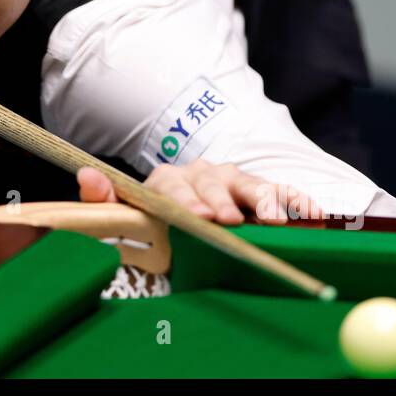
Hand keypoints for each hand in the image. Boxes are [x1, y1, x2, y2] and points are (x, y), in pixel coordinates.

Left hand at [77, 160, 326, 224]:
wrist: (184, 212)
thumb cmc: (156, 222)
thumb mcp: (126, 215)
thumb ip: (104, 201)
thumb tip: (84, 175)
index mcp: (168, 180)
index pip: (176, 187)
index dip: (188, 200)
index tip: (200, 215)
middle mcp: (202, 174)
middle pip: (214, 183)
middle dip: (222, 201)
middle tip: (229, 219)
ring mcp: (233, 180)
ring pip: (250, 184)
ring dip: (262, 200)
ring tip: (272, 220)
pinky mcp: (259, 192)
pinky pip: (282, 192)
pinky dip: (297, 201)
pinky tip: (312, 213)